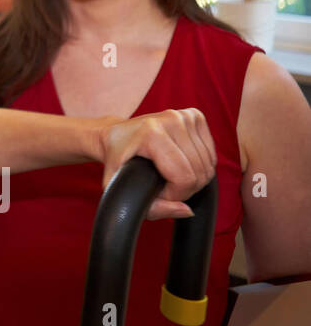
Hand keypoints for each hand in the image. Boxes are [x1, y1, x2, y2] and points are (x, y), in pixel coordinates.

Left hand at [101, 108, 215, 220]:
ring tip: (170, 177)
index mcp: (151, 133)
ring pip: (208, 164)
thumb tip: (187, 210)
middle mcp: (171, 119)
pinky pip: (211, 153)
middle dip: (185, 188)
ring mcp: (184, 115)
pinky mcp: (194, 115)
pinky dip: (200, 165)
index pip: (184, 177)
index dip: (175, 195)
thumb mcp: (119, 187)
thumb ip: (154, 209)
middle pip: (198, 172)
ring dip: (193, 178)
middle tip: (165, 187)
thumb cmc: (116, 160)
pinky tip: (181, 164)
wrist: (115, 134)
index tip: (159, 194)